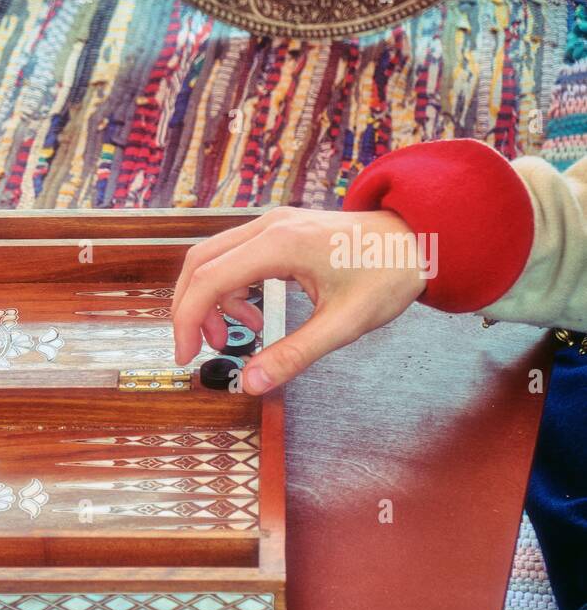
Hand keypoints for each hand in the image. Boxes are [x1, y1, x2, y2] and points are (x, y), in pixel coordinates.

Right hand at [171, 207, 427, 393]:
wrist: (423, 237)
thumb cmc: (389, 273)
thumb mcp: (344, 323)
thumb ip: (294, 354)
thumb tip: (251, 384)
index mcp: (280, 245)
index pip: (208, 279)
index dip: (187, 319)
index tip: (185, 355)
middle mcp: (268, 227)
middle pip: (199, 264)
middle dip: (190, 310)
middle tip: (197, 350)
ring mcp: (272, 226)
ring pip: (213, 260)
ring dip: (211, 302)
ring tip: (233, 338)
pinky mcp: (279, 232)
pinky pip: (234, 259)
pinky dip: (231, 292)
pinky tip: (256, 317)